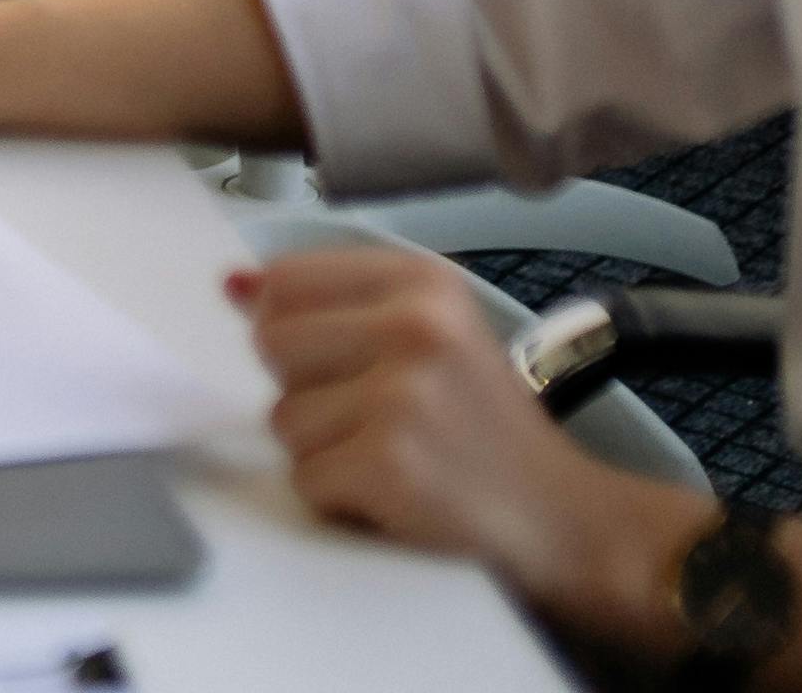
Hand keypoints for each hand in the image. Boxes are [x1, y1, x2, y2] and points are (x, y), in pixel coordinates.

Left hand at [234, 246, 687, 631]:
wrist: (567, 521)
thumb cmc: (485, 428)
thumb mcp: (430, 336)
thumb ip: (332, 304)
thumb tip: (234, 285)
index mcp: (422, 282)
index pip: (287, 280)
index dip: (296, 329)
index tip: (344, 361)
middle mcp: (415, 326)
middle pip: (271, 344)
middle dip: (307, 391)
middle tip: (379, 417)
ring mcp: (403, 395)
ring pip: (281, 417)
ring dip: (324, 451)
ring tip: (394, 455)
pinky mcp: (390, 463)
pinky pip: (304, 477)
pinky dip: (338, 498)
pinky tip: (394, 493)